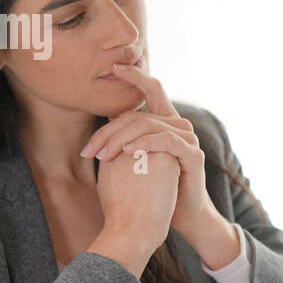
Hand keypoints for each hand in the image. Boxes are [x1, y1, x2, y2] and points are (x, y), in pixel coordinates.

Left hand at [82, 64, 240, 268]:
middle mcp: (180, 125)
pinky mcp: (193, 155)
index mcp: (166, 121)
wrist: (180, 214)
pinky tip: (129, 153)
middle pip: (140, 114)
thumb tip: (106, 120)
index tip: (114, 68)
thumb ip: (127, 138)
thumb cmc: (156, 187)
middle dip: (109, 132)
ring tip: (102, 157)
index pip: (152, 89)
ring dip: (120, 140)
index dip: (135, 76)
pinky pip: (167, 141)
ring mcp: (189, 139)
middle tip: (89, 151)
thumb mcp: (137, 159)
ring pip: (150, 126)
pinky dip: (145, 144)